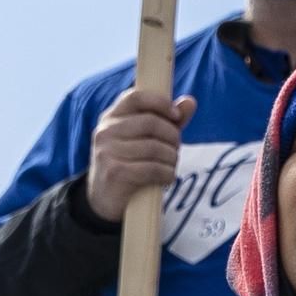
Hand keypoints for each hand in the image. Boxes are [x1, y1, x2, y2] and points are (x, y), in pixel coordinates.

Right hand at [82, 89, 191, 224]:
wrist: (105, 198)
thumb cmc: (131, 162)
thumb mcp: (146, 138)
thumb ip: (169, 120)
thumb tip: (190, 101)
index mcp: (112, 117)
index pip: (136, 97)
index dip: (161, 102)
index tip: (176, 115)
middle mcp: (105, 131)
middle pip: (151, 123)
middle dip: (172, 137)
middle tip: (174, 149)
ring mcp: (107, 152)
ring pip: (155, 148)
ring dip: (171, 158)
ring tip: (170, 165)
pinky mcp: (114, 173)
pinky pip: (153, 168)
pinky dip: (167, 174)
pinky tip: (166, 177)